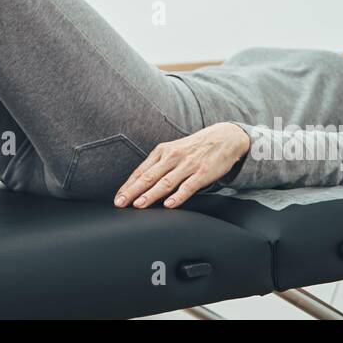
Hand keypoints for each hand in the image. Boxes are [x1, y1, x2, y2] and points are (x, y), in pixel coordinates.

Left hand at [114, 122, 250, 209]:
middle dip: (133, 191)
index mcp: (162, 151)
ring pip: (166, 182)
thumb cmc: (194, 148)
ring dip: (151, 194)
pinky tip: (169, 204)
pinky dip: (178, 196)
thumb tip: (140, 184)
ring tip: (139, 205)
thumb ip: (159, 165)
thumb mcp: (173, 150)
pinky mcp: (203, 173)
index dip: (128, 185)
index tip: (118, 198)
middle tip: (121, 203)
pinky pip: (188, 186)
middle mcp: (173, 157)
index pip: (141, 171)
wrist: (224, 137)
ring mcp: (188, 165)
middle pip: (149, 177)